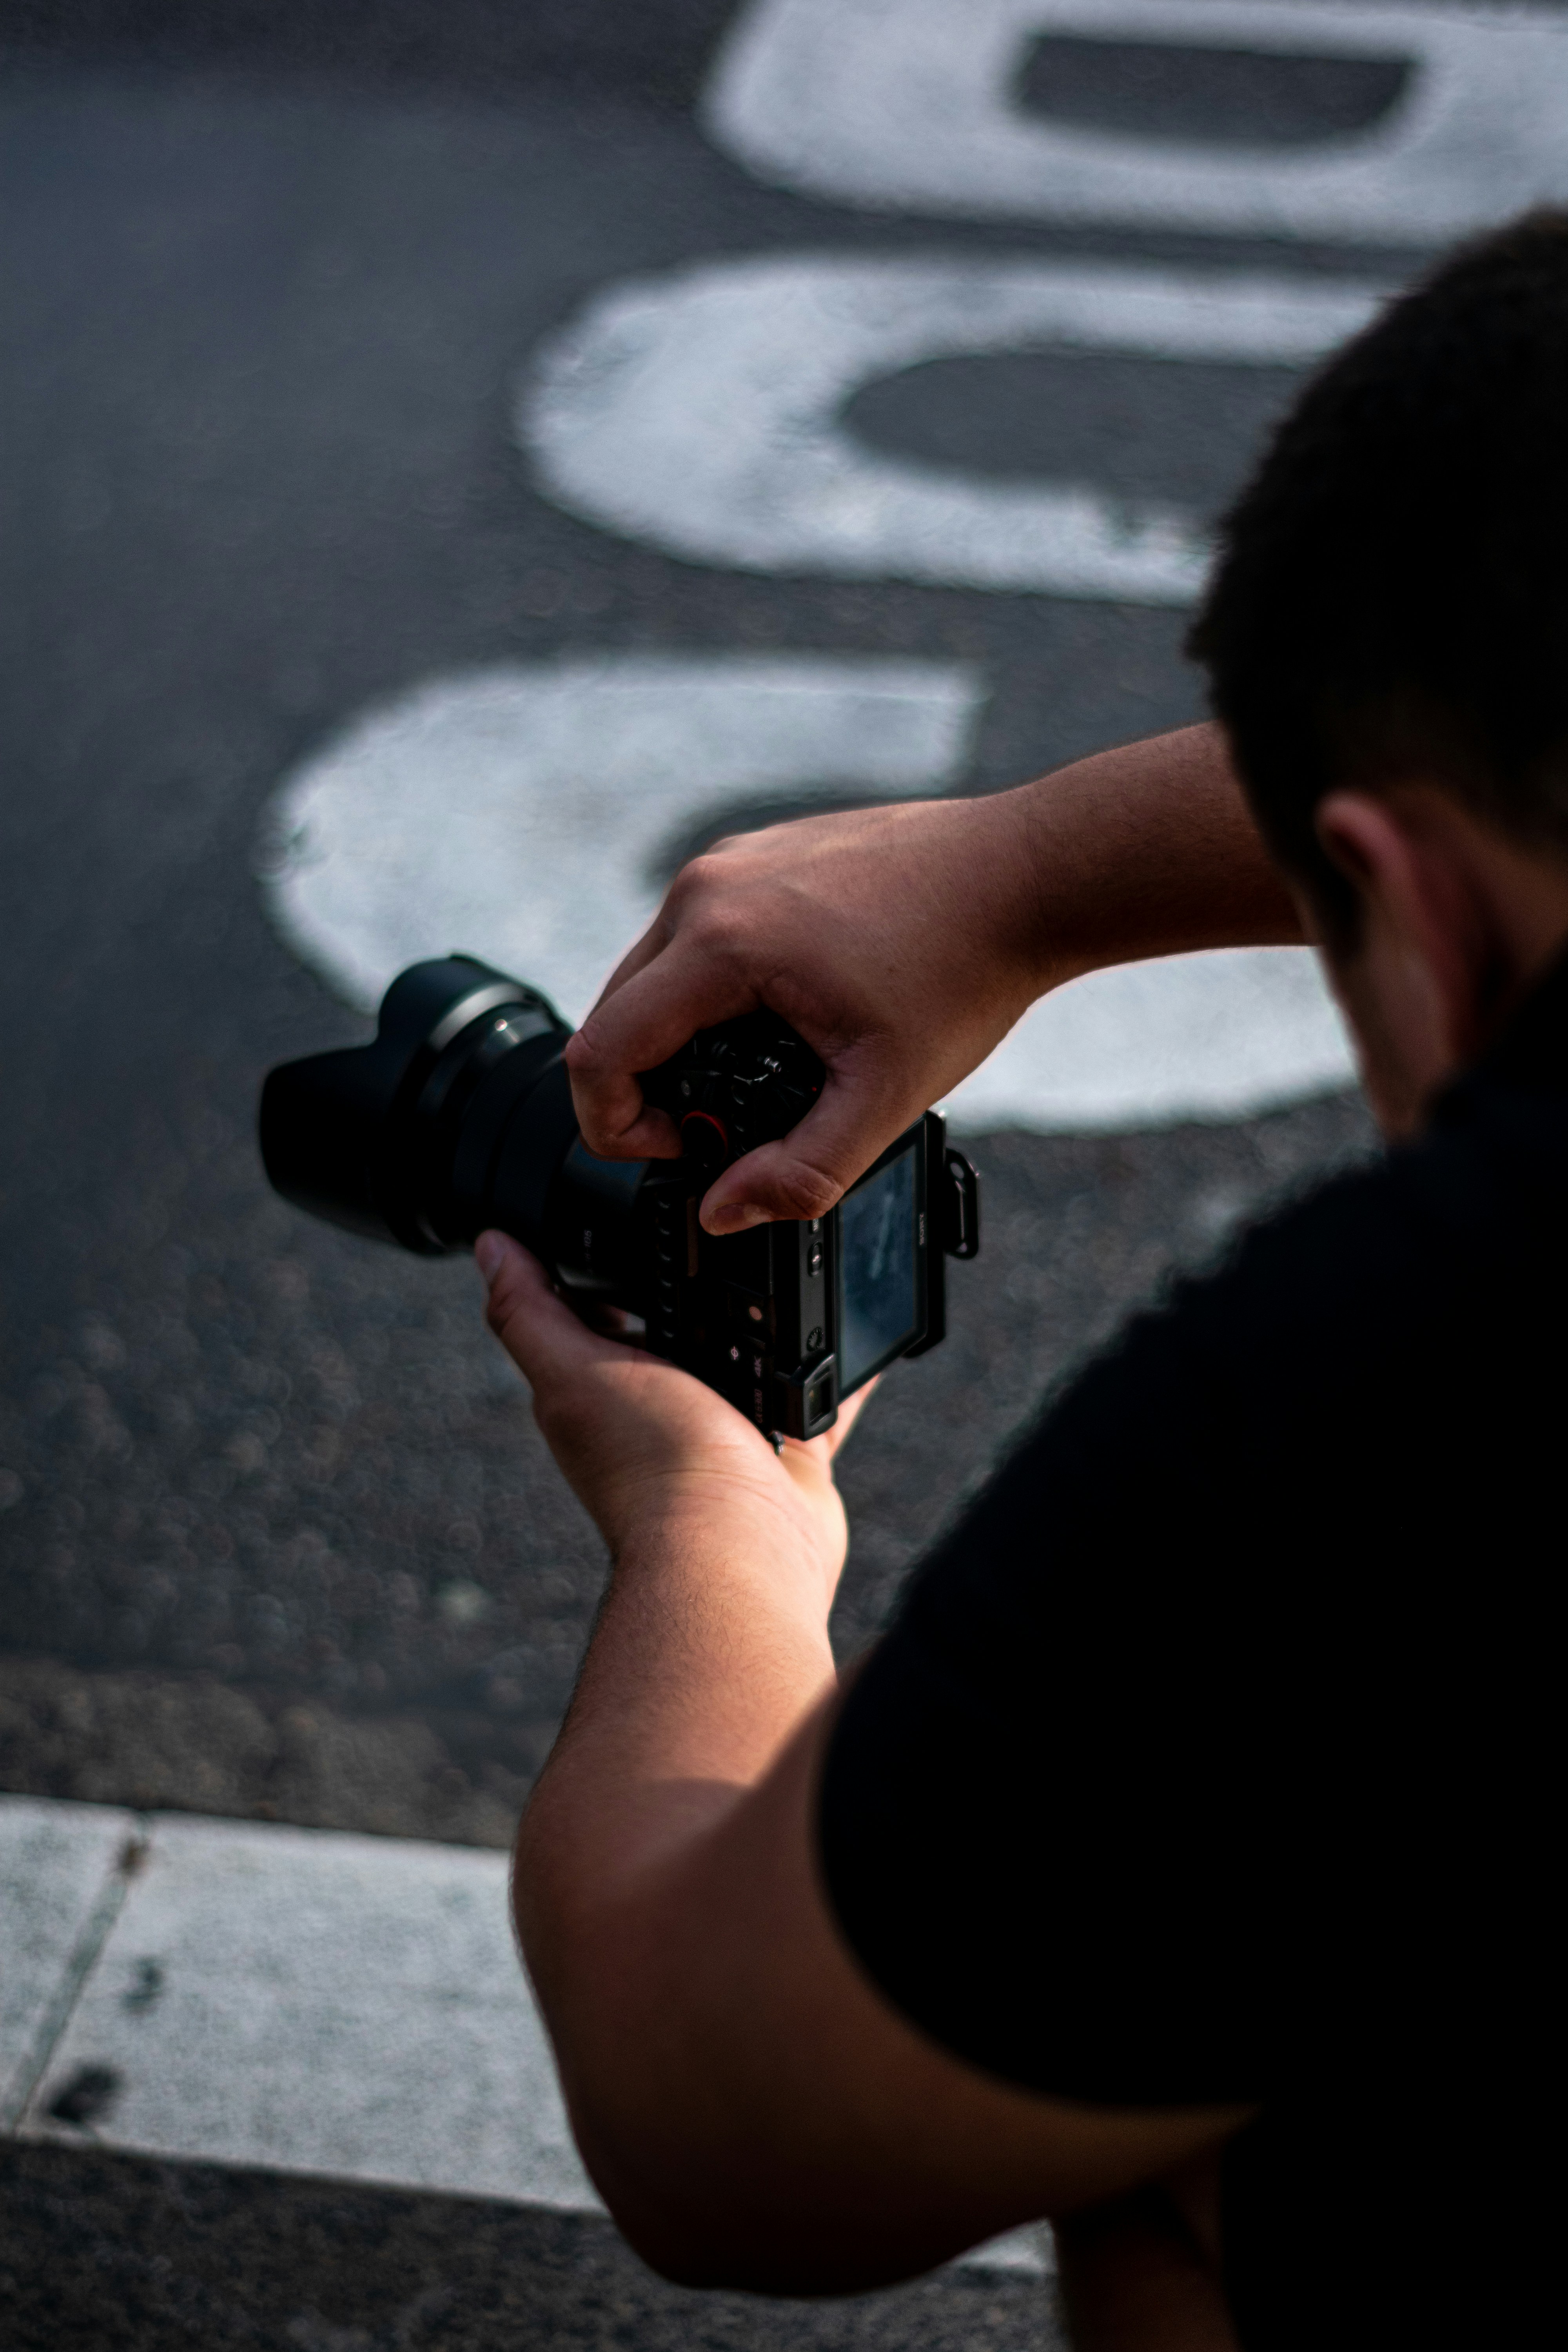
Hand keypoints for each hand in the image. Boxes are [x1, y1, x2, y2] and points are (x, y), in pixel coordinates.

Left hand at [476, 1232, 871, 1589]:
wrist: (739, 1549)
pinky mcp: (791, 1447)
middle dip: (705, 1281)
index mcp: (603, 1387)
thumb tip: (489, 1247)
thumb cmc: (650, 1469)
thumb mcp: (573, 1371)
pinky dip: (835, 1363)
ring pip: (754, 1353)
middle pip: (683, 1326)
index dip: (612, 1264)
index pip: (598, 1309)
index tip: (636, 1209)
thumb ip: (529, 1310)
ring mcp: (730, 1429)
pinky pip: (821, 1391)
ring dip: (771, 1316)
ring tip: (793, 1258)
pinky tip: (852, 1325)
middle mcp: (664, 1408)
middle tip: (732, 1226)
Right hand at [562, 727, 1295, 1237]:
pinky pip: (694, 934)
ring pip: (651, 972)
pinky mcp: (754, 854)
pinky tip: (783, 1015)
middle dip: (647, 1086)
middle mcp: (706, 888)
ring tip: (759, 1073)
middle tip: (721, 1127)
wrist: (1025, 876)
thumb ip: (801, 1171)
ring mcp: (729, 861)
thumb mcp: (886, 1097)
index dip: (617, 1125)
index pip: (603, 1051)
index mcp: (721, 941)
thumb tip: (722, 1212)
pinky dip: (711, 988)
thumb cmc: (965, 972)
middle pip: (615, 1012)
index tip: (682, 1151)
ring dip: (679, 1037)